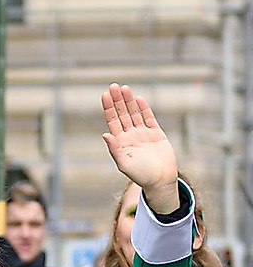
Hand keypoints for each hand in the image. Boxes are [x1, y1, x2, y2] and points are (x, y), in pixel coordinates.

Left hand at [100, 84, 179, 213]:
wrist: (161, 180)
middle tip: (113, 86)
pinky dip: (144, 108)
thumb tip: (105, 135)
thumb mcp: (124, 164)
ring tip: (124, 88)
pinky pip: (149, 118)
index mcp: (120, 143)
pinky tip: (138, 98)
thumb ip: (114, 150)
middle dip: (117, 100)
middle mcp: (130, 136)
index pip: (112, 121)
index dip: (109, 108)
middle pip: (122, 114)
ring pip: (134, 114)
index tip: (105, 95)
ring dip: (129, 101)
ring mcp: (143, 134)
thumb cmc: (141, 175)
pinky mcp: (156, 134)